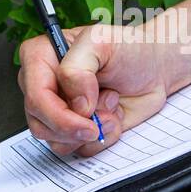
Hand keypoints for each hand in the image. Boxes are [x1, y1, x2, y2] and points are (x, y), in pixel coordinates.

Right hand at [17, 25, 173, 156]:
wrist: (155, 67)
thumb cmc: (128, 48)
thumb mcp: (100, 41)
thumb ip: (77, 69)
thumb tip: (76, 103)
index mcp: (40, 58)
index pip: (35, 96)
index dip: (59, 112)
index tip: (88, 111)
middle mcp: (44, 86)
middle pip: (41, 124)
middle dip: (77, 125)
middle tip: (105, 112)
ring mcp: (59, 110)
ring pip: (58, 142)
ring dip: (93, 131)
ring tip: (112, 106)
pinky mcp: (76, 130)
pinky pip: (80, 150)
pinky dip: (102, 138)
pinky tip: (112, 116)